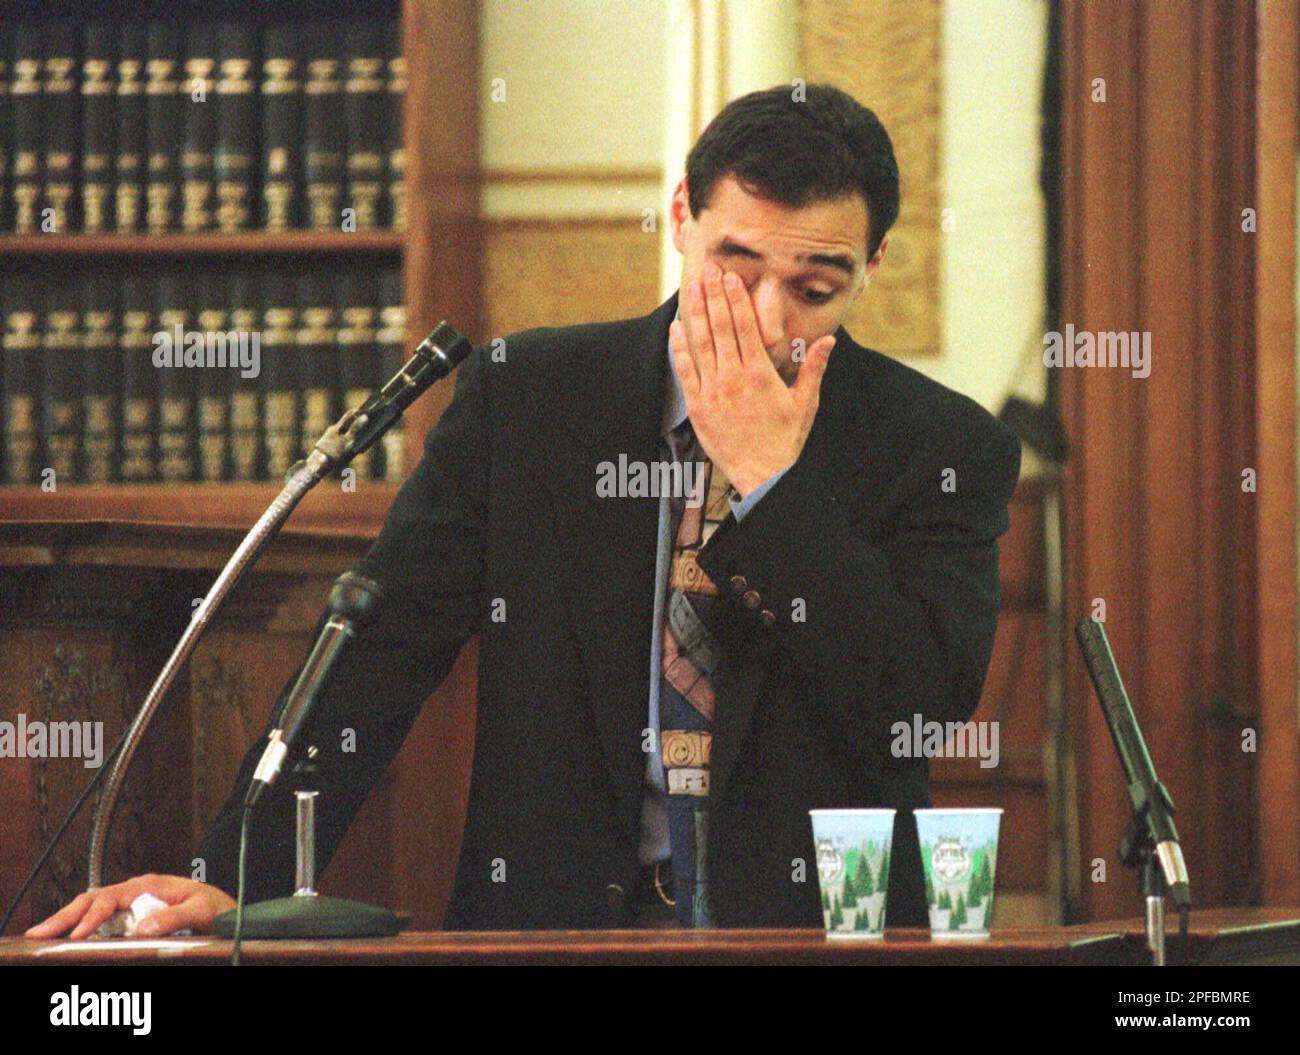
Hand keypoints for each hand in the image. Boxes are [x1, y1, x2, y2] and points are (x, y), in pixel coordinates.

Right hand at [24, 874, 236, 939]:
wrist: (224, 907)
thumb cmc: (214, 904)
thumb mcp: (200, 909)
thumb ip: (174, 915)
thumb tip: (143, 927)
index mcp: (150, 885)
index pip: (111, 898)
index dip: (92, 917)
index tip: (78, 934)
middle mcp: (136, 891)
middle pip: (93, 900)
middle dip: (65, 915)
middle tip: (39, 931)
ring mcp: (131, 903)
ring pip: (92, 908)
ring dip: (68, 920)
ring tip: (44, 934)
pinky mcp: (131, 916)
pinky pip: (101, 919)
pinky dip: (81, 925)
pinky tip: (68, 936)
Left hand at [669, 262, 834, 495]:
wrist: (763, 474)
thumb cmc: (785, 440)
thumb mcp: (805, 403)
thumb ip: (814, 369)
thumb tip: (829, 341)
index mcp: (761, 373)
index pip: (745, 326)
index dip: (735, 298)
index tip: (729, 276)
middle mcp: (735, 378)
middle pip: (722, 327)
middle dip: (714, 295)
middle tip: (708, 269)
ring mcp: (714, 391)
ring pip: (702, 343)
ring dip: (697, 313)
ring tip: (693, 287)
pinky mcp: (699, 406)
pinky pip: (686, 371)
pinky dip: (680, 348)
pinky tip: (676, 327)